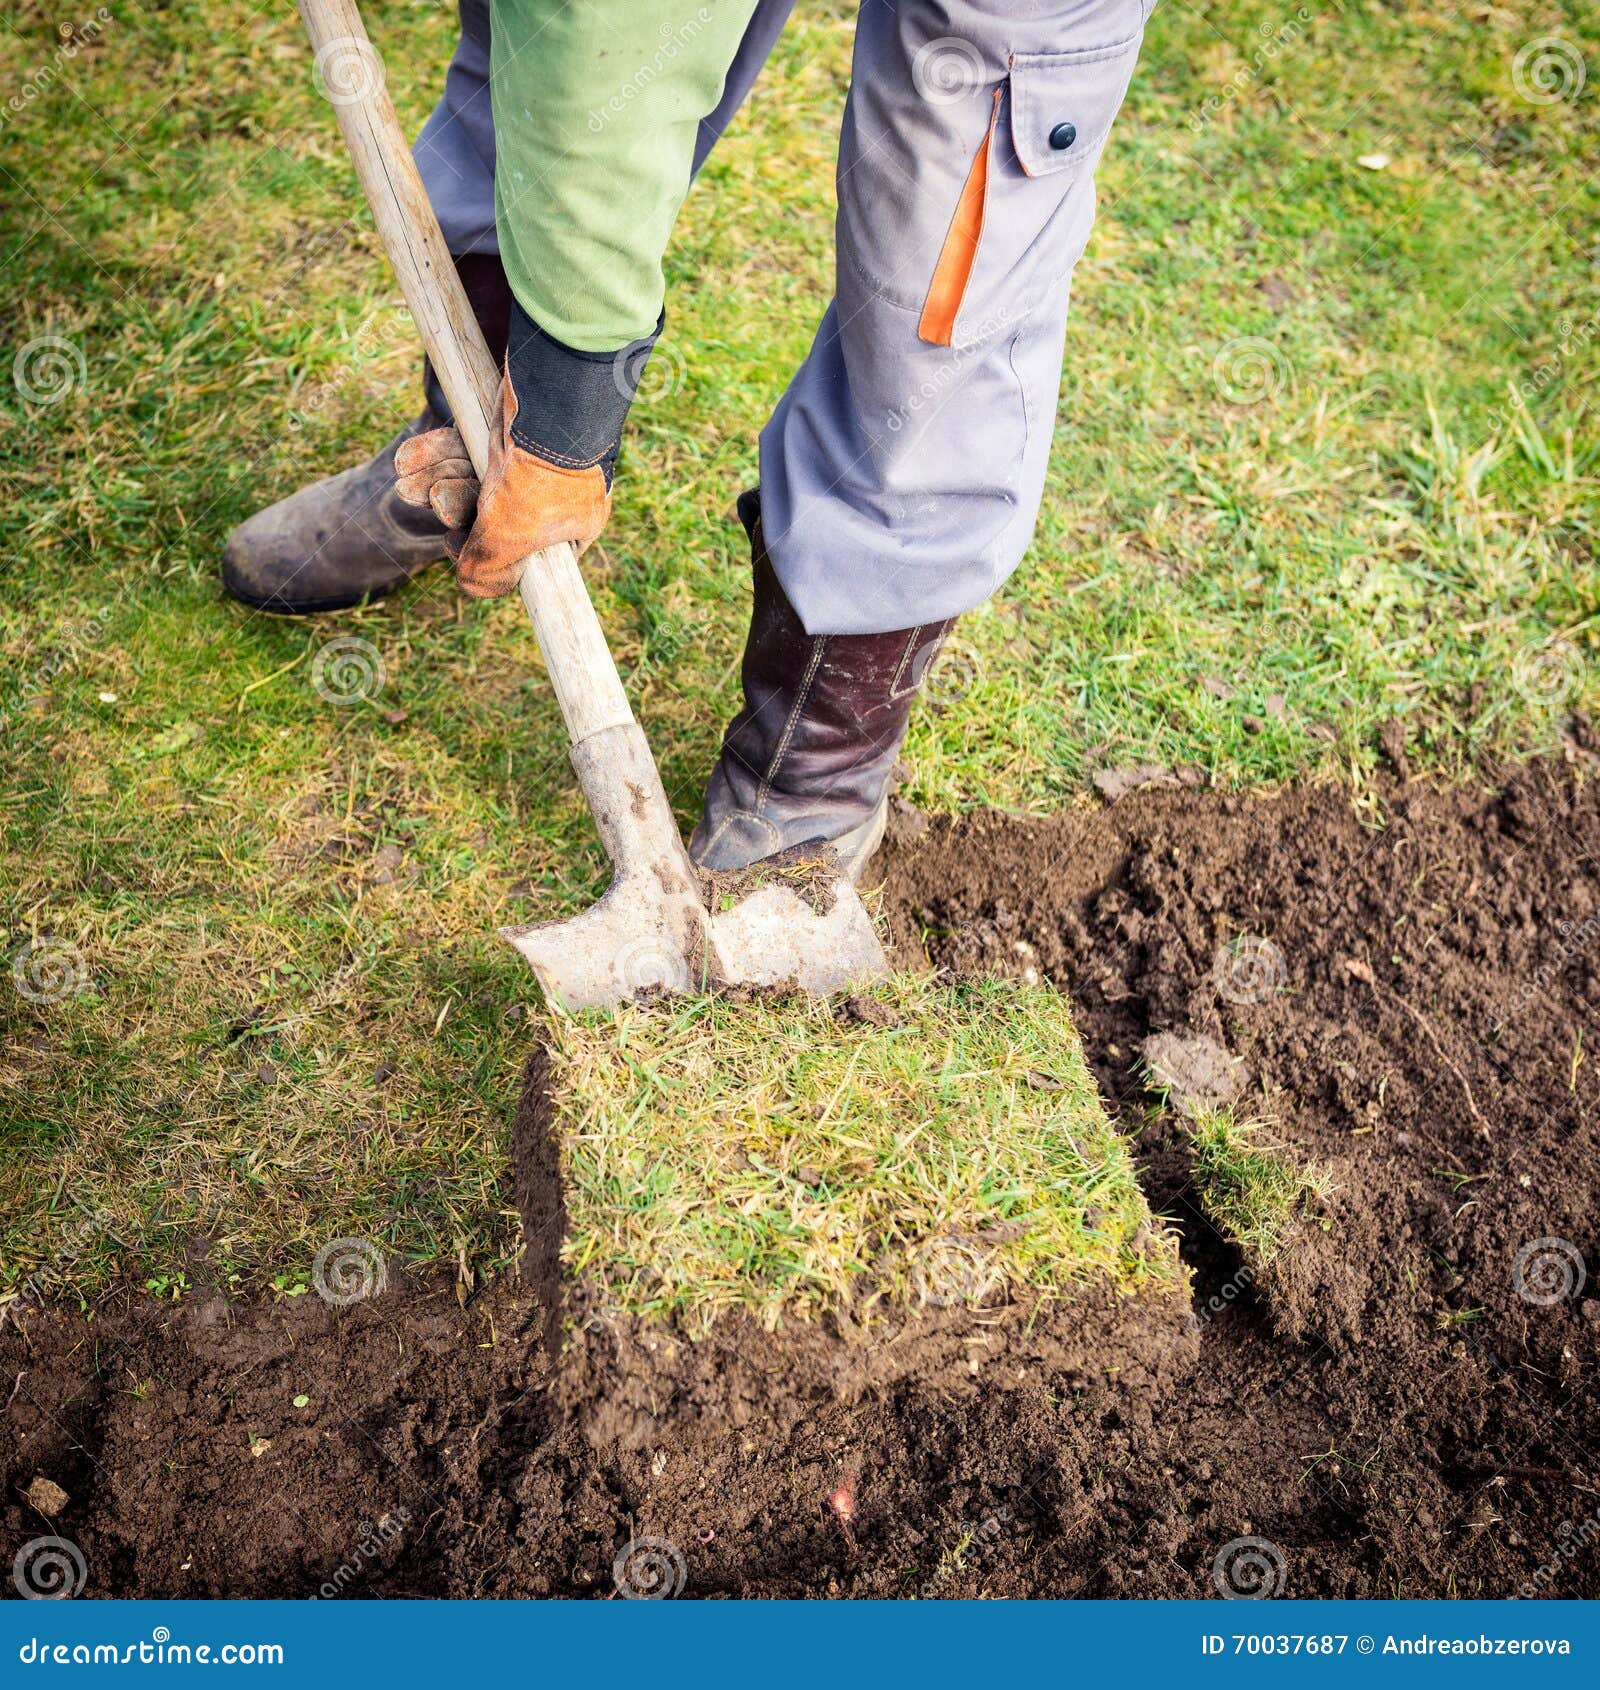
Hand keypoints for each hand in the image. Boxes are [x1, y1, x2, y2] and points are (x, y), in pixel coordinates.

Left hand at [394, 371, 609, 598]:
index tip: (459, 545)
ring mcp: (529, 463)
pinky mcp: (507, 430)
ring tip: (407, 479)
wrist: (550, 396)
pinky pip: (466, 451)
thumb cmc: (539, 475)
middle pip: (490, 517)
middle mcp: (552, 498)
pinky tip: (408, 459)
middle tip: (429, 499)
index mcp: (568, 529)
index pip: (522, 558)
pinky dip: (436, 455)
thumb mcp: (509, 537)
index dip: (485, 556)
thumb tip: (471, 586)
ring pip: (472, 482)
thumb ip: (487, 568)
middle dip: (449, 508)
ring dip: (434, 482)